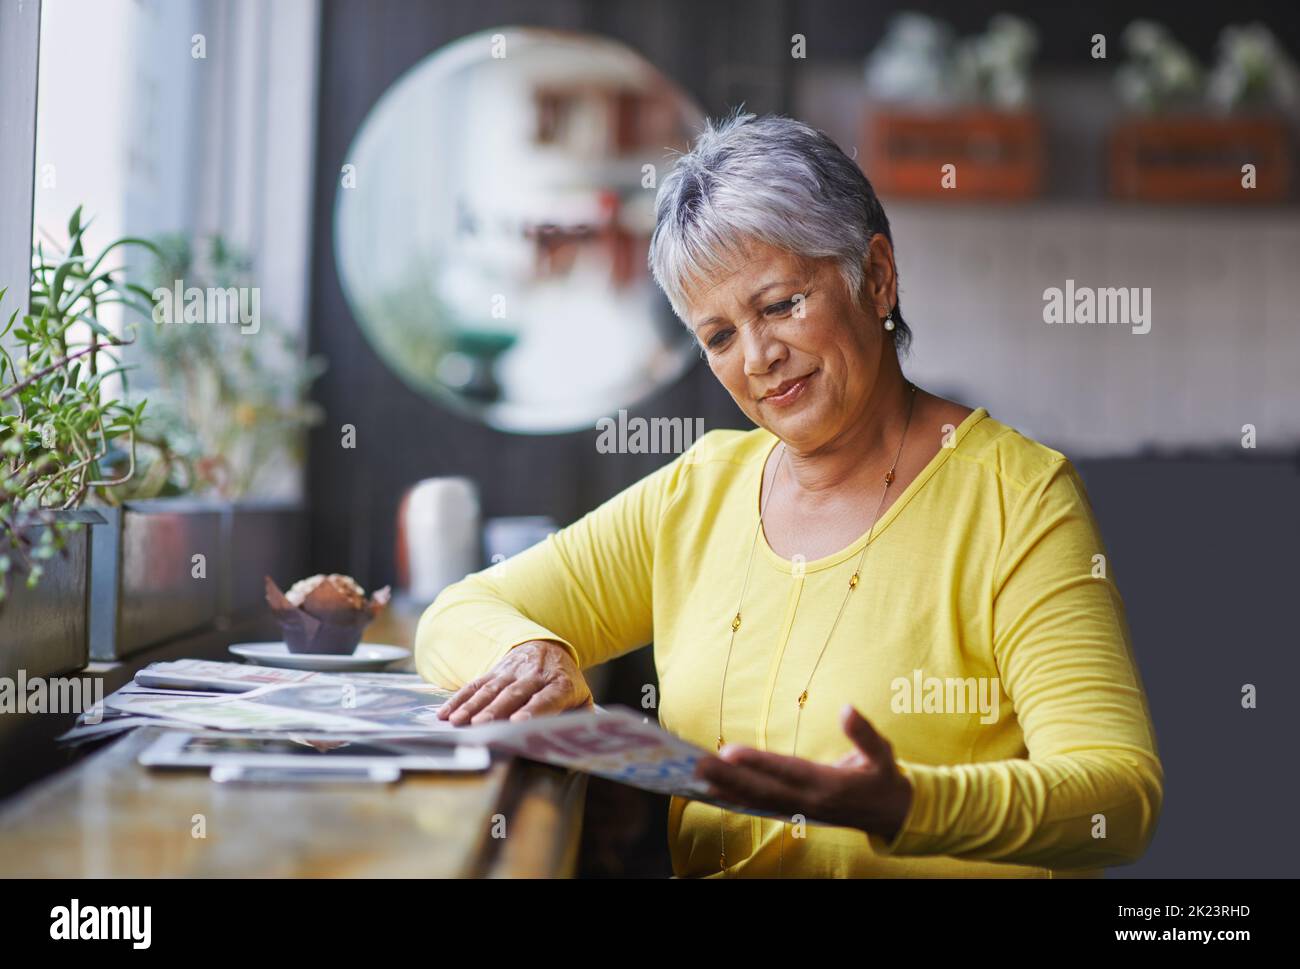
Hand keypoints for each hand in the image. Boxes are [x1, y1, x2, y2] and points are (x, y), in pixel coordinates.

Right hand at [436, 639, 592, 725]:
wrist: (547, 647)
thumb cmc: (565, 682)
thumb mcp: (582, 697)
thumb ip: (584, 719)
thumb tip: (581, 744)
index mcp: (560, 684)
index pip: (546, 698)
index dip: (533, 710)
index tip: (518, 723)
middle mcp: (534, 675)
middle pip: (514, 694)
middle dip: (496, 710)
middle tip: (482, 725)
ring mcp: (512, 672)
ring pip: (491, 689)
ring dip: (473, 706)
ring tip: (458, 721)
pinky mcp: (494, 671)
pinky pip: (475, 685)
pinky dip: (460, 699)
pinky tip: (446, 713)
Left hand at [693, 704, 912, 840]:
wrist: (893, 816)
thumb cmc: (885, 778)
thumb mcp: (884, 754)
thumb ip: (864, 734)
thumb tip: (847, 708)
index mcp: (829, 784)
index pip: (786, 770)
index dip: (758, 762)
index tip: (729, 752)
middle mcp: (810, 800)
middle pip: (763, 789)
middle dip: (728, 778)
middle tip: (697, 764)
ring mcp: (801, 809)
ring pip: (758, 800)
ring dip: (726, 789)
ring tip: (696, 776)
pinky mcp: (796, 812)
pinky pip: (761, 806)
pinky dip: (737, 799)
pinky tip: (714, 791)